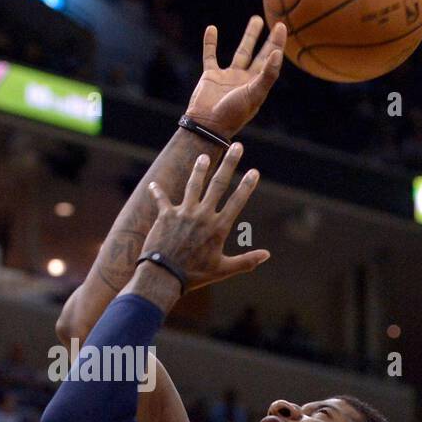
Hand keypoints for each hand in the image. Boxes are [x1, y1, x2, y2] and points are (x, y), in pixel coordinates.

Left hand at [144, 144, 268, 289]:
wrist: (165, 275)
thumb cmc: (196, 275)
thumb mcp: (224, 270)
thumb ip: (247, 261)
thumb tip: (267, 255)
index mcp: (218, 228)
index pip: (237, 201)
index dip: (247, 185)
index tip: (254, 171)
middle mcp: (202, 215)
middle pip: (218, 184)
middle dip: (229, 164)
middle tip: (237, 147)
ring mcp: (183, 213)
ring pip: (193, 185)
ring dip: (199, 169)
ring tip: (203, 156)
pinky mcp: (165, 215)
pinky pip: (161, 200)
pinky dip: (157, 192)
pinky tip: (154, 185)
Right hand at [184, 16, 284, 140]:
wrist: (208, 124)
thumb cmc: (233, 113)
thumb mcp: (254, 94)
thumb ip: (267, 75)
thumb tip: (277, 53)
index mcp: (257, 85)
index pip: (271, 60)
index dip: (277, 44)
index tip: (281, 26)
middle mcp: (245, 80)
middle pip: (259, 55)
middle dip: (267, 40)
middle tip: (275, 23)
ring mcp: (228, 77)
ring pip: (241, 52)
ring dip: (249, 37)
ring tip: (256, 21)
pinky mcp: (211, 76)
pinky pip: (210, 55)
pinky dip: (210, 43)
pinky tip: (212, 29)